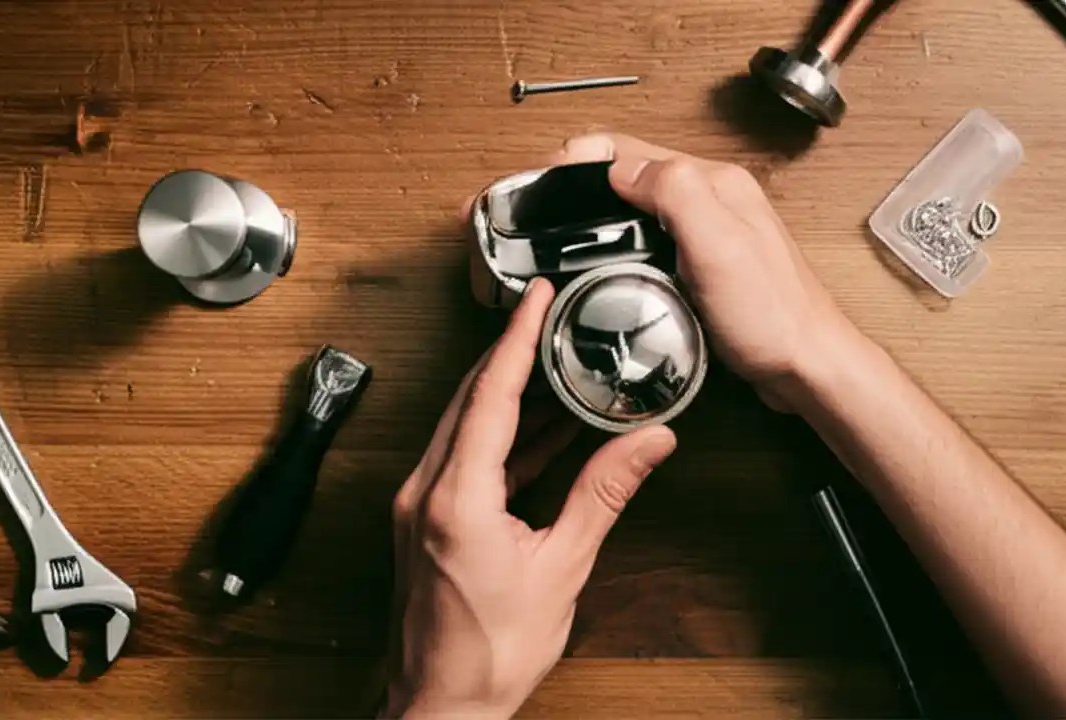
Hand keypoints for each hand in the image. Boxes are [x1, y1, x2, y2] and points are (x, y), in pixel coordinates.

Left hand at [386, 278, 676, 718]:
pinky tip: (542, 430)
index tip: (537, 300)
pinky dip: (502, 437)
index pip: (491, 396)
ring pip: (464, 425)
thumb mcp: (563, 567)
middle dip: (511, 353)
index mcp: (457, 498)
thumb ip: (604, 494)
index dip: (518, 340)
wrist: (442, 704)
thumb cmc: (491, 652)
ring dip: (508, 394)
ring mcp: (419, 505)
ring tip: (554, 365)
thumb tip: (646, 444)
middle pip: (470, 398)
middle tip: (546, 316)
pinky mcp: (425, 519)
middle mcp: (426, 492)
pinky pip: (462, 457)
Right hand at [551, 133, 853, 412]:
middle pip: (632, 174)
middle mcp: (713, 199)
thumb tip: (622, 168)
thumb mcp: (718, 243)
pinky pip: (654, 242)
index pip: (629, 149)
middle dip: (583, 183)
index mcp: (713, 183)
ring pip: (640, 209)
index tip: (543, 179)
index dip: (578, 158)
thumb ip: (673, 192)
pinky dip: (624, 246)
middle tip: (543, 206)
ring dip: (602, 214)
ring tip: (565, 231)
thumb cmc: (773, 315)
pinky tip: (611, 268)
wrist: (807, 366)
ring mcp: (710, 232)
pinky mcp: (706, 264)